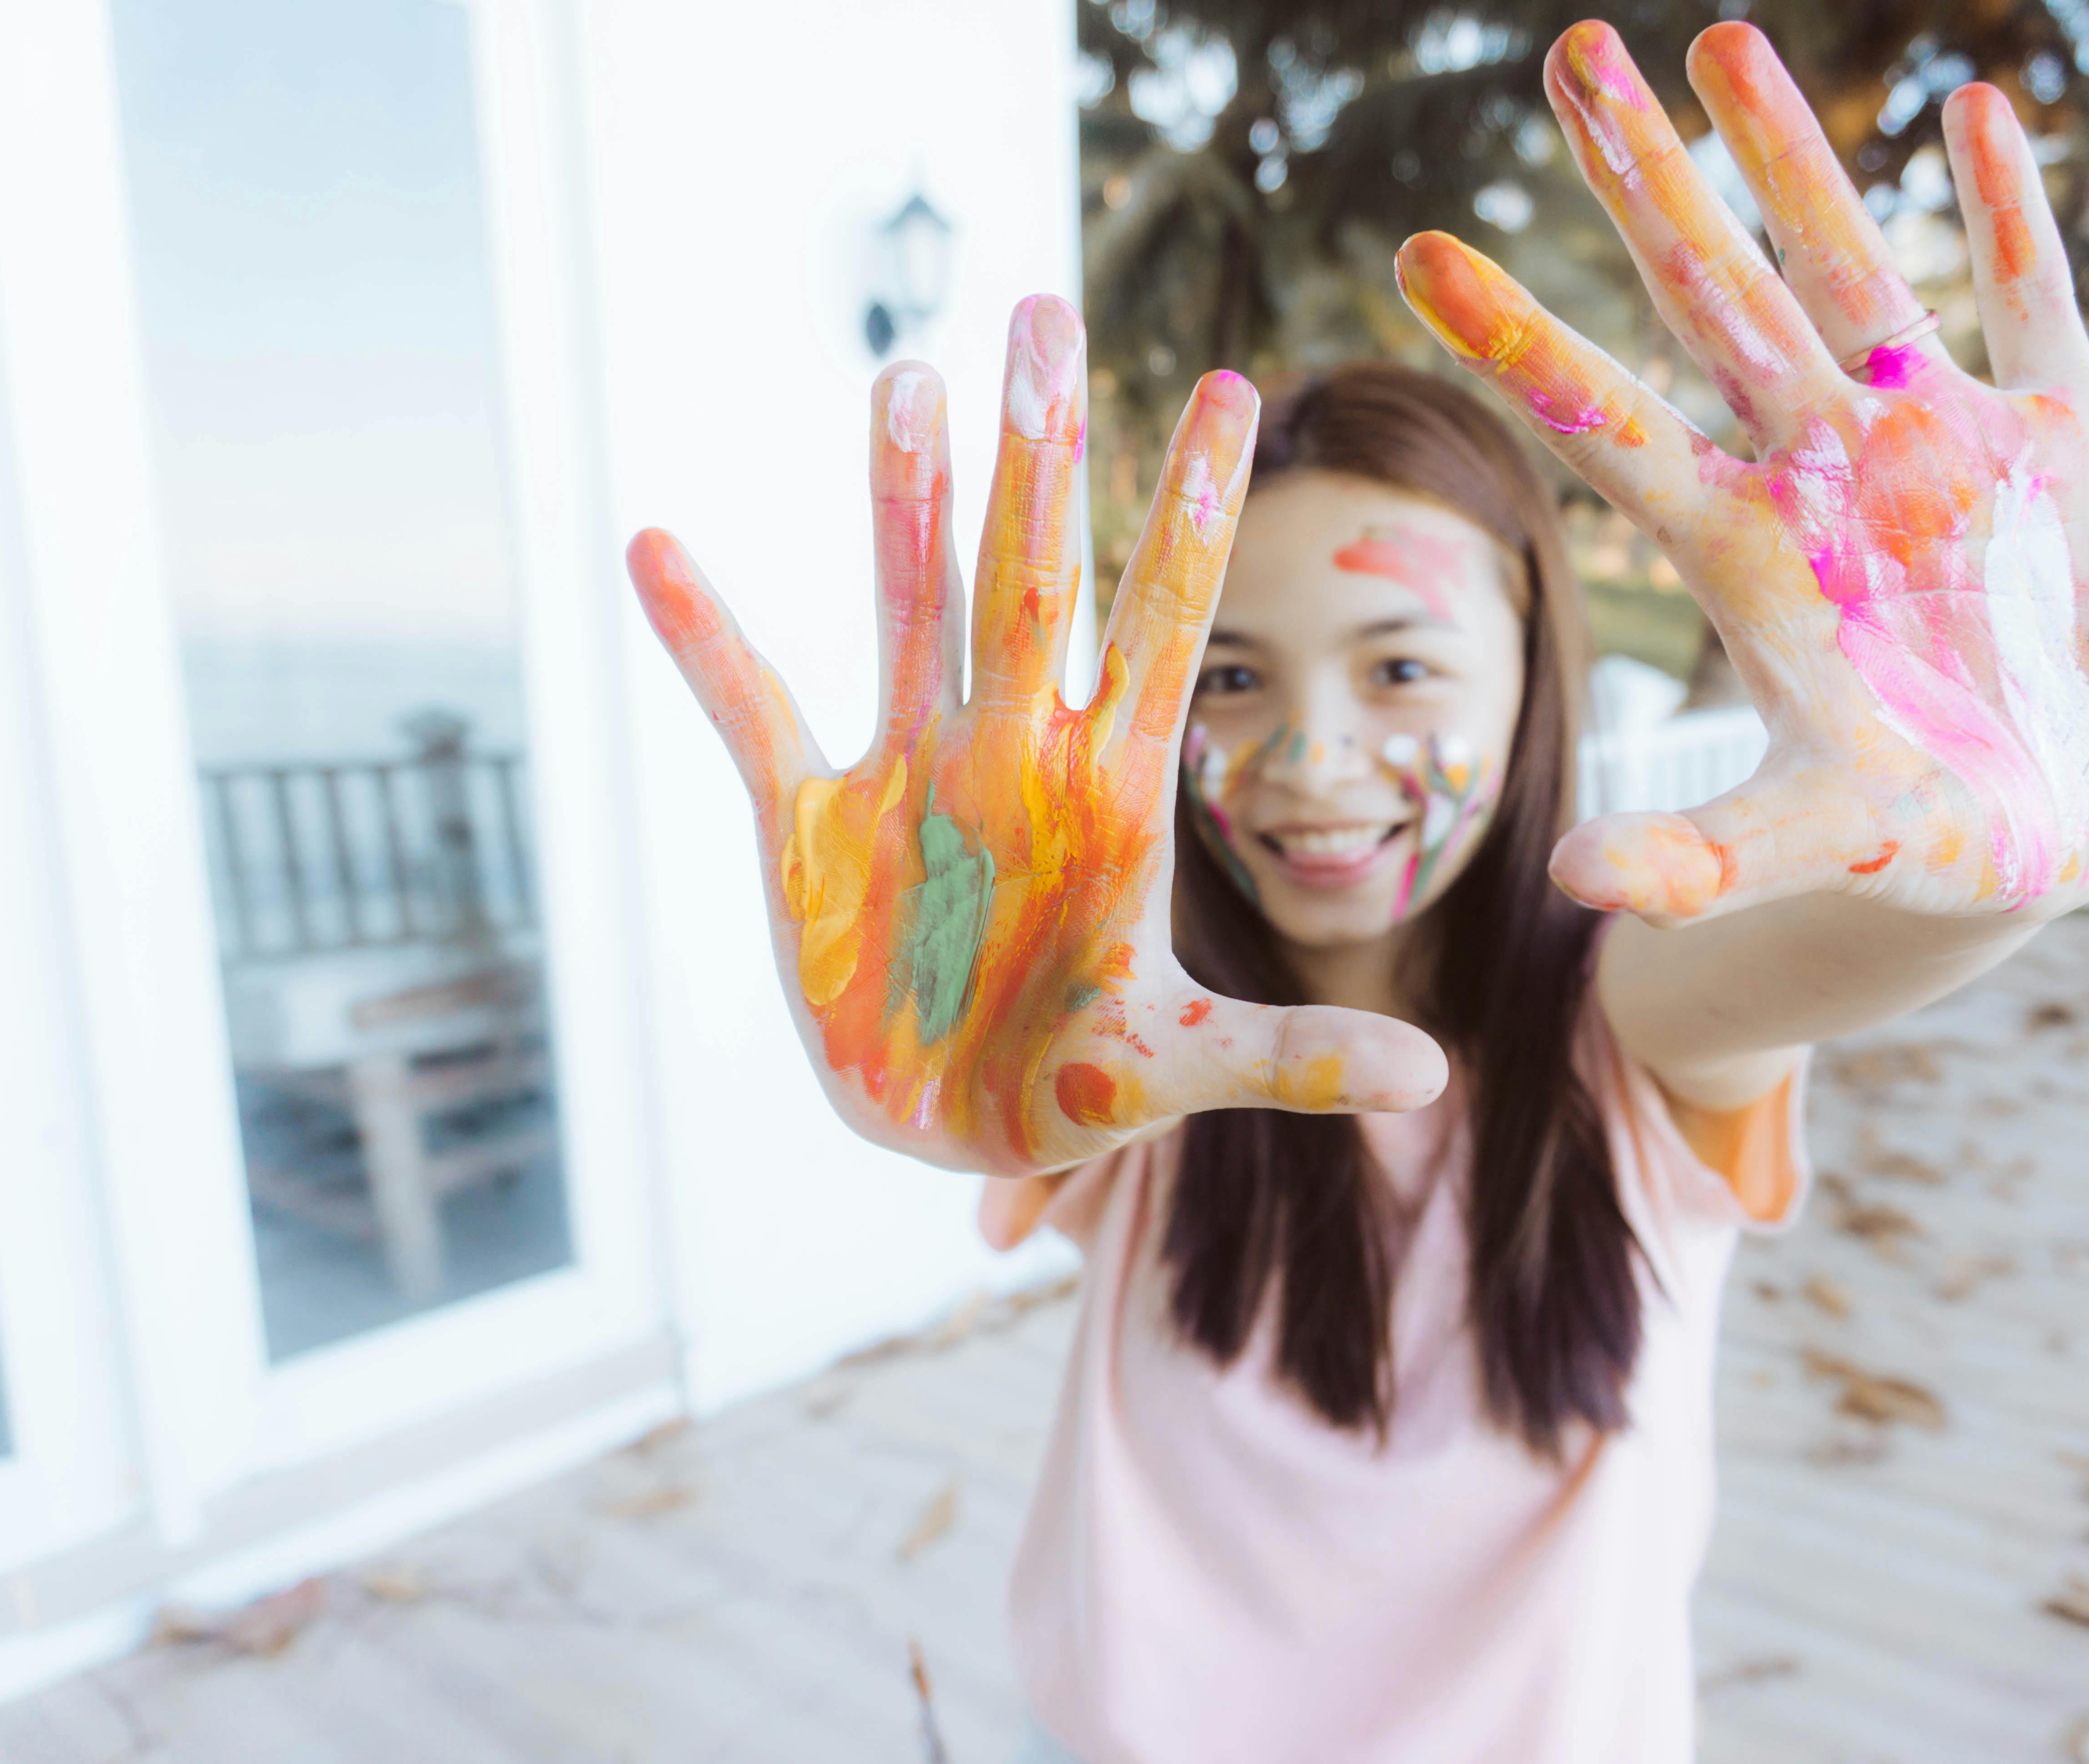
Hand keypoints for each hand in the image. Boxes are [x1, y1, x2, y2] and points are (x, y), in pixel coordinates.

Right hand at [627, 298, 1445, 1175]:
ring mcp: (911, 774)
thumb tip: (1428, 1075)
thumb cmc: (1073, 1081)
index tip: (1234, 390)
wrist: (949, 1124)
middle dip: (1042, 457)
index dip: (1190, 512)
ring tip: (908, 377)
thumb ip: (1289, 1055)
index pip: (1165, 622)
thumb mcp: (1179, 1067)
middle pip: (1034, 577)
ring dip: (903, 500)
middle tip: (1047, 315)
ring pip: (911, 607)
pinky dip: (707, 643)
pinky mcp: (810, 825)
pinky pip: (754, 716)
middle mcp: (1015, 753)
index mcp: (1112, 793)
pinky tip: (660, 550)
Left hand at [1397, 21, 2088, 926]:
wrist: (2067, 825)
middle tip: (1566, 54)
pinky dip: (2005, 211)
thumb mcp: (1813, 844)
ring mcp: (1937, 440)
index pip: (1606, 426)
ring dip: (1793, 154)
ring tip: (1718, 41)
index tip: (1418, 254)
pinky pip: (2027, 297)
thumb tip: (1571, 880)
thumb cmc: (1923, 842)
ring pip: (1848, 261)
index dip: (1520, 343)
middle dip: (1645, 178)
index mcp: (1747, 554)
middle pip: (1711, 298)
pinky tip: (1970, 110)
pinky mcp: (2059, 437)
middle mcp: (1822, 471)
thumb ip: (1701, 855)